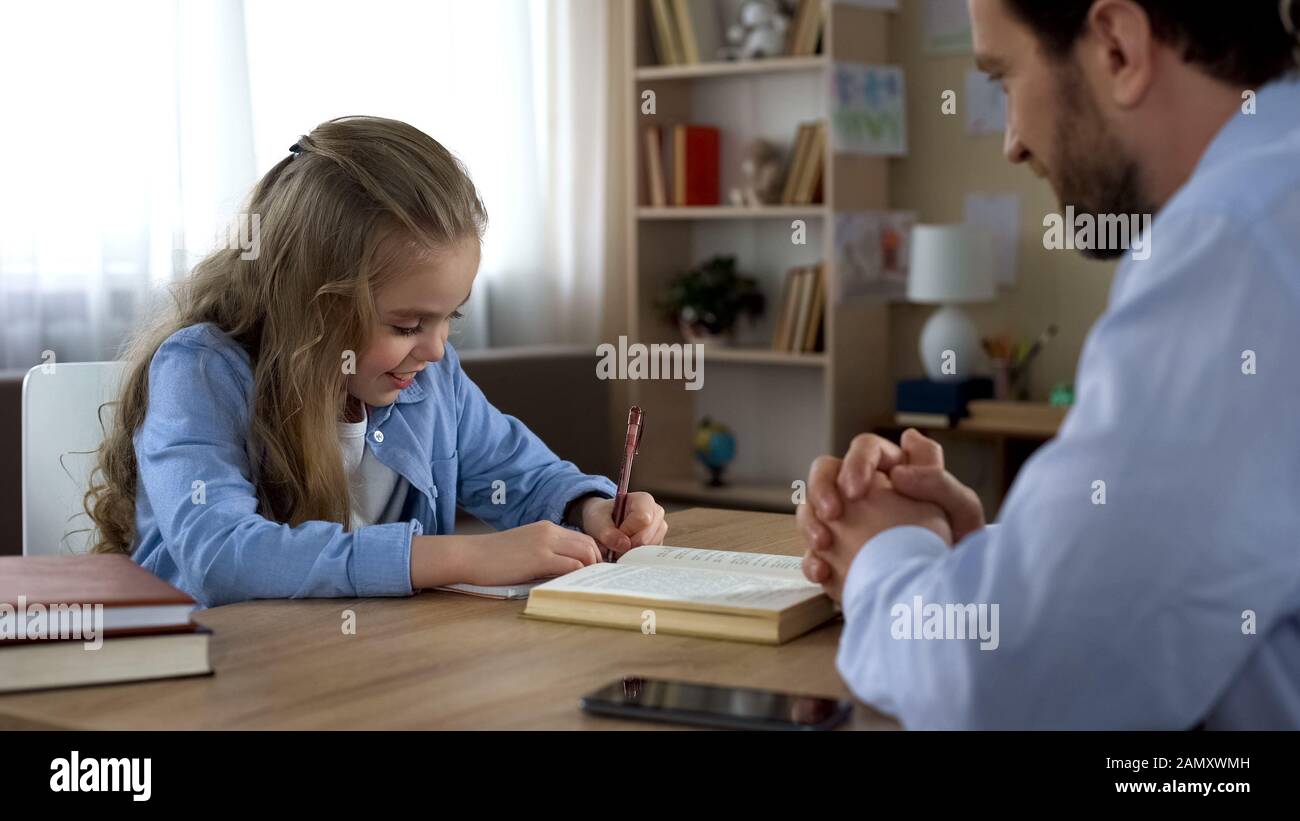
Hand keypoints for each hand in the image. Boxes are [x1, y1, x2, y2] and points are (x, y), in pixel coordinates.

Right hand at [463, 521, 602, 584]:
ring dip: (591, 570)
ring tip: (590, 586)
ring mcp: (545, 544)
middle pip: (589, 544)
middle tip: (598, 581)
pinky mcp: (539, 558)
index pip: (583, 538)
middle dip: (598, 563)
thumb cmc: (493, 558)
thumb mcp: (525, 548)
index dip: (594, 555)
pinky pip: (571, 566)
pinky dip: (579, 577)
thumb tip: (565, 572)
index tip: (595, 572)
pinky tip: (576, 587)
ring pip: (585, 553)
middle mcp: (549, 532)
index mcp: (547, 528)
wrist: (470, 555)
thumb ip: (546, 554)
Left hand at [574, 492, 666, 556]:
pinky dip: (635, 556)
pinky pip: (648, 556)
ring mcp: (659, 529)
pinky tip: (626, 549)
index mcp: (644, 500)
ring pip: (647, 549)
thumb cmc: (602, 516)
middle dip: (627, 545)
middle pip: (646, 537)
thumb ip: (607, 532)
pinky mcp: (658, 543)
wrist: (604, 522)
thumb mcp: (598, 520)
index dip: (627, 531)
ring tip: (619, 544)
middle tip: (613, 543)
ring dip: (630, 552)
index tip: (614, 533)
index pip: (643, 519)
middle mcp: (656, 513)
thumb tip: (624, 545)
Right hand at [803, 429, 984, 555]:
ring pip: (810, 509)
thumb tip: (898, 474)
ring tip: (824, 544)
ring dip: (810, 523)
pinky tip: (824, 571)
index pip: (866, 448)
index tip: (857, 490)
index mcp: (893, 474)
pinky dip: (811, 561)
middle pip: (826, 471)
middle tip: (833, 512)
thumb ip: (937, 482)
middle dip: (822, 487)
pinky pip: (811, 553)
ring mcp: (844, 526)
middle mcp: (864, 496)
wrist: (941, 599)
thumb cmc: (957, 552)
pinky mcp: (835, 558)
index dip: (856, 461)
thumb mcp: (963, 512)